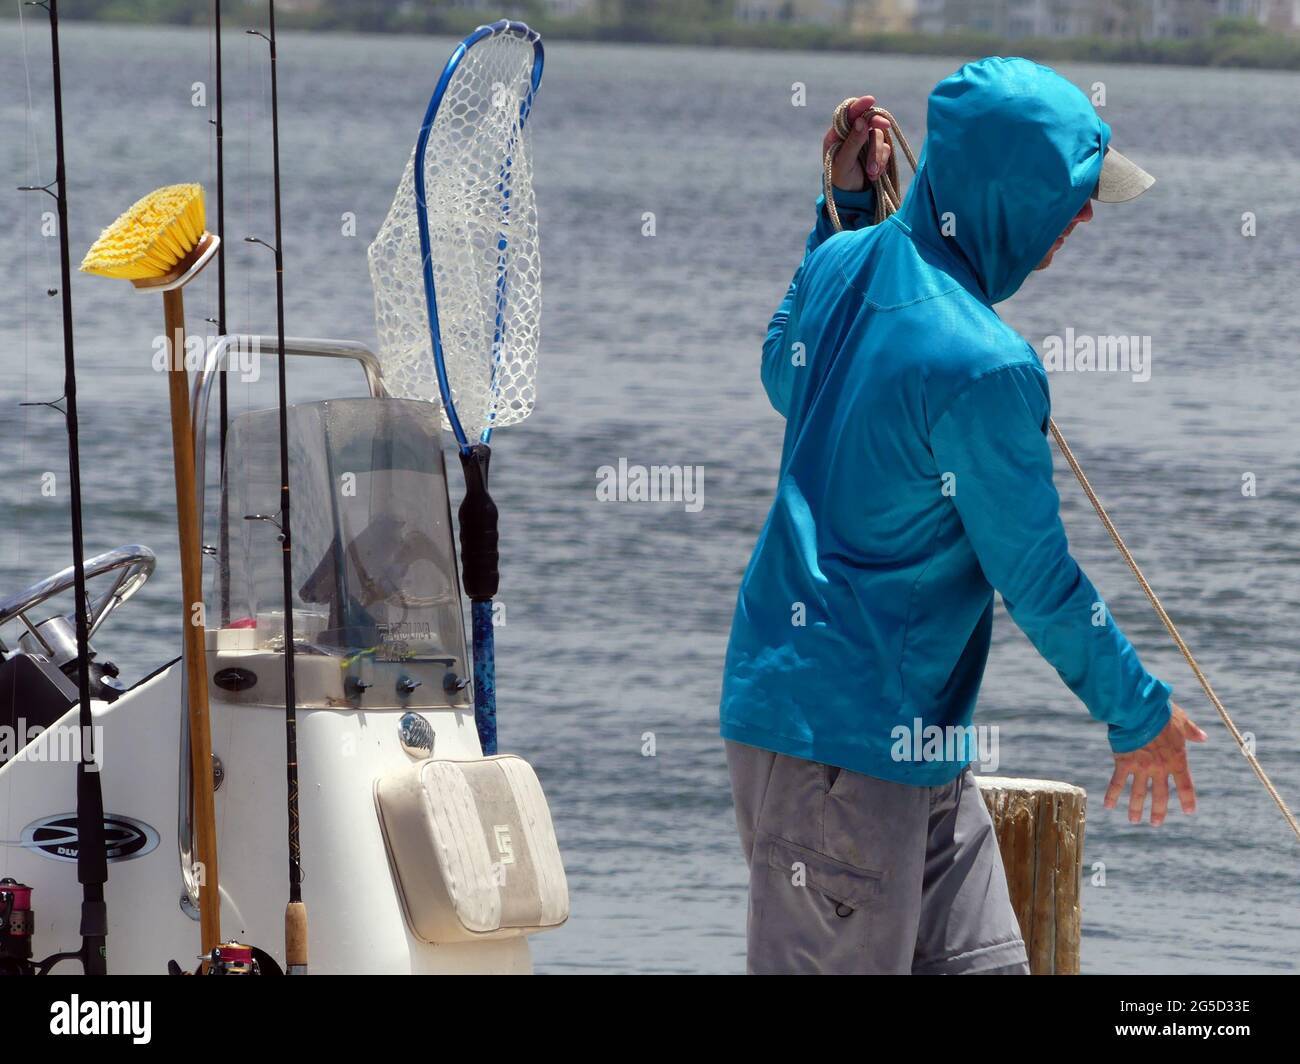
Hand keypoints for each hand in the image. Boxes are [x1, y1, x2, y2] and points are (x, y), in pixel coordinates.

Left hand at [823, 95, 891, 192]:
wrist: (852, 197)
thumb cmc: (841, 180)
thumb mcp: (844, 163)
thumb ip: (853, 142)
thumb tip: (861, 121)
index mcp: (837, 135)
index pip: (847, 114)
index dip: (859, 105)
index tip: (870, 100)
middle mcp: (852, 135)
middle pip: (868, 121)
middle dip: (876, 127)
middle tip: (885, 125)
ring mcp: (865, 142)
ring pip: (879, 136)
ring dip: (877, 155)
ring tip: (871, 173)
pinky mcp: (877, 150)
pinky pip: (886, 149)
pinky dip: (882, 161)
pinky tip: (875, 175)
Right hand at [1104, 702, 1206, 824]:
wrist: (1139, 709)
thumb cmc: (1162, 712)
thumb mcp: (1182, 721)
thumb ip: (1192, 732)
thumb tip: (1203, 737)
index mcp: (1176, 759)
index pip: (1185, 785)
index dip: (1187, 799)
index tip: (1188, 811)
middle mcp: (1160, 768)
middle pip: (1160, 794)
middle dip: (1158, 811)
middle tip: (1156, 823)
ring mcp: (1141, 767)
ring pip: (1138, 792)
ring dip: (1136, 808)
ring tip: (1134, 820)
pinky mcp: (1124, 762)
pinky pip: (1117, 782)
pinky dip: (1112, 794)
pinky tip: (1108, 806)